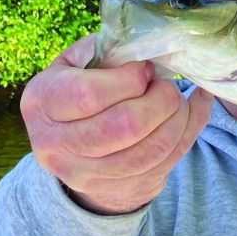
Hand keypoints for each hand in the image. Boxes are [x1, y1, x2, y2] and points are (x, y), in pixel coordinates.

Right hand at [19, 33, 212, 215]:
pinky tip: (194, 107)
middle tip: (166, 84)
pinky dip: (189, 131)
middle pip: (124, 127)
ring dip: (177, 118)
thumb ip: (103, 50)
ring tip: (177, 98)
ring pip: (150, 151)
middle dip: (159, 99)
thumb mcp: (74, 64)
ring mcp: (87, 175)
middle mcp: (56, 145)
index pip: (88, 95)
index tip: (144, 68)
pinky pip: (166, 163)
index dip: (128, 79)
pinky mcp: (119, 190)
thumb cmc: (76, 92)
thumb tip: (145, 45)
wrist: (70, 150)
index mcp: (42, 103)